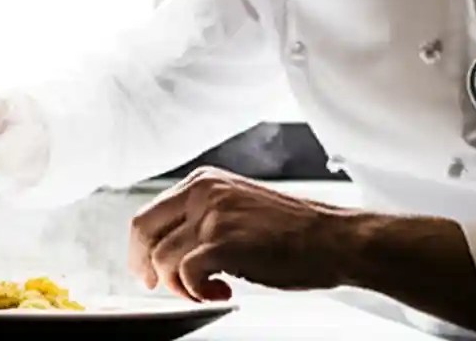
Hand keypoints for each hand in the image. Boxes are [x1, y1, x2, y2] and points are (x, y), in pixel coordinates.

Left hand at [128, 166, 354, 301]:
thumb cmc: (295, 230)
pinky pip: (186, 276)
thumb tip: (169, 247)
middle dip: (143, 266)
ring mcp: (212, 216)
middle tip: (156, 287)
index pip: (149, 213)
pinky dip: (198, 293)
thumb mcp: (239, 207)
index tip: (146, 269)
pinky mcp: (223, 242)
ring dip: (181, 287)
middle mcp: (203, 192)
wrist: (334, 238)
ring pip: (163, 260)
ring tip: (211, 290)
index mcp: (204, 181)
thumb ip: (204, 217)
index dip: (141, 248)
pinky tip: (223, 292)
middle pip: (143, 231)